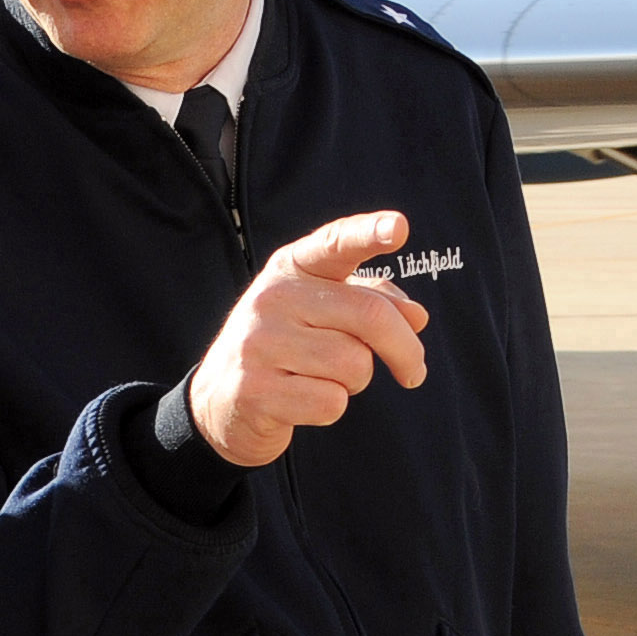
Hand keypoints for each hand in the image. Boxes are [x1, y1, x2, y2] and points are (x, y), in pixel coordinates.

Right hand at [187, 210, 432, 467]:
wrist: (219, 400)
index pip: (335, 243)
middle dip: (405, 350)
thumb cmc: (286, 348)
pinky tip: (303, 401)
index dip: (369, 233)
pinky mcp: (255, 390)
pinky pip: (331, 402)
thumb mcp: (323, 312)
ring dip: (355, 382)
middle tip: (414, 372)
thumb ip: (371, 303)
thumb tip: (417, 317)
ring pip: (354, 365)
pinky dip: (331, 408)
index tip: (399, 227)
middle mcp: (272, 297)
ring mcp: (258, 343)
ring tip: (325, 379)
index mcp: (292, 268)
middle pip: (370, 316)